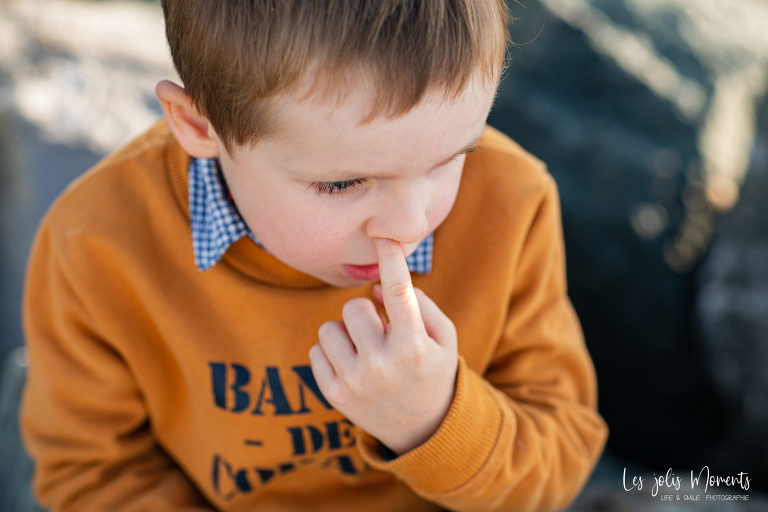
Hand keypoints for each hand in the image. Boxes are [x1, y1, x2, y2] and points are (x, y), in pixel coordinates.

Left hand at [309, 238, 458, 454]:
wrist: (422, 429)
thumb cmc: (433, 370)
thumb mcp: (443, 338)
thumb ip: (418, 305)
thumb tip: (373, 288)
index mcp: (414, 346)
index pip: (399, 291)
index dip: (392, 259)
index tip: (384, 237)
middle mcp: (383, 363)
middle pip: (354, 305)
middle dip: (366, 312)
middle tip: (381, 330)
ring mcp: (355, 381)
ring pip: (330, 326)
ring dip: (347, 331)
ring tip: (366, 349)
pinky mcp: (334, 393)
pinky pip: (317, 349)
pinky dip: (332, 351)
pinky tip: (352, 364)